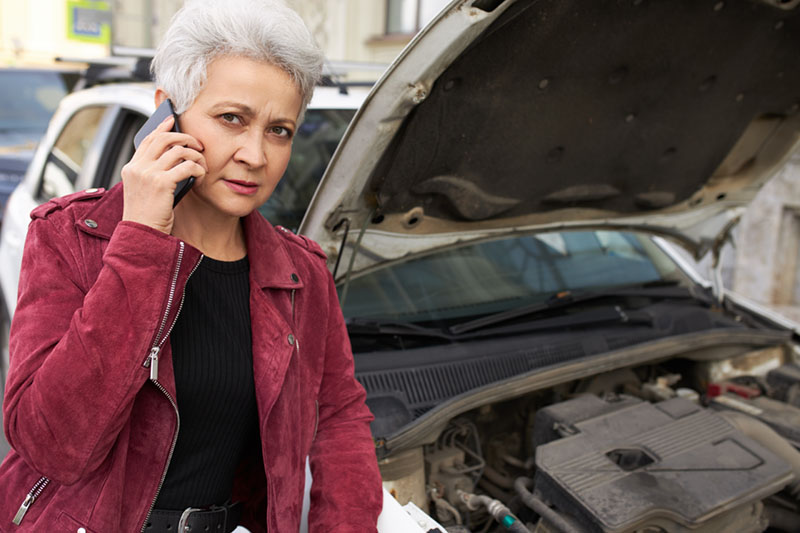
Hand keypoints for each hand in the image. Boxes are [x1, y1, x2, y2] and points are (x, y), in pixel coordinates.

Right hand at [121, 115, 206, 233]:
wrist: (142, 235)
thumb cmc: (149, 217)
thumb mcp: (147, 191)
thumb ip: (154, 174)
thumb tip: (176, 157)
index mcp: (131, 168)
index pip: (148, 140)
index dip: (162, 128)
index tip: (173, 121)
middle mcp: (137, 168)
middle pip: (164, 139)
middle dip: (185, 138)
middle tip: (198, 145)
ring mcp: (148, 174)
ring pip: (178, 151)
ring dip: (195, 156)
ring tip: (202, 165)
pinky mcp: (161, 183)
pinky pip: (187, 166)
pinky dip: (198, 169)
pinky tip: (201, 176)